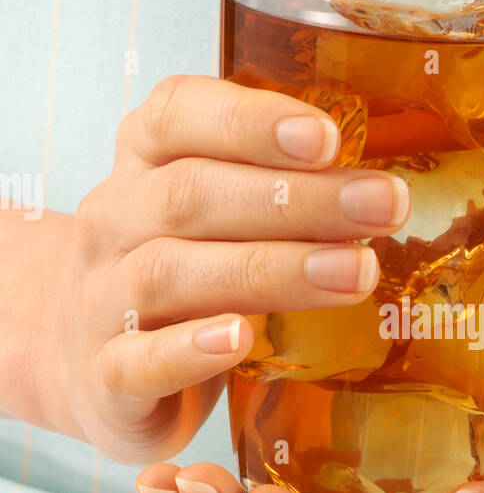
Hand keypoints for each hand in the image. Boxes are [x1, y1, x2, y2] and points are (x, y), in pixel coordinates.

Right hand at [54, 74, 408, 460]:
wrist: (84, 357)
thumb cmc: (183, 272)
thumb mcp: (218, 210)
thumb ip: (280, 185)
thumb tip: (389, 183)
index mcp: (143, 161)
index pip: (179, 115)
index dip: (252, 122)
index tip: (328, 136)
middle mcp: (114, 221)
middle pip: (192, 196)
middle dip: (297, 200)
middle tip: (383, 207)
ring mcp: (102, 300)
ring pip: (171, 274)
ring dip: (271, 270)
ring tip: (354, 273)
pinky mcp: (106, 377)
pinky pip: (138, 361)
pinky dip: (189, 350)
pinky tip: (241, 339)